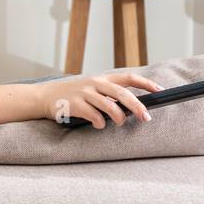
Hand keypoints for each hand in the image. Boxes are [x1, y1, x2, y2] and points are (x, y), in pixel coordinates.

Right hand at [37, 72, 162, 128]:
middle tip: (146, 117)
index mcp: (102, 78)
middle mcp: (94, 83)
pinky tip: (99, 125)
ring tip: (120, 123)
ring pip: (109, 105)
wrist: (43, 96)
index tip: (160, 91)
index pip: (128, 78)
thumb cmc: (71, 95)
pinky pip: (93, 115)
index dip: (145, 83)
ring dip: (118, 117)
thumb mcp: (91, 88)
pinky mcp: (74, 104)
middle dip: (137, 106)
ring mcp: (83, 93)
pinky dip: (99, 122)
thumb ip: (108, 94)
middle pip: (122, 93)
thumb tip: (131, 107)